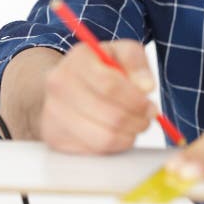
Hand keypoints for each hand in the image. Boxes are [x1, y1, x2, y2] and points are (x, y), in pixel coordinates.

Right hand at [39, 39, 157, 153]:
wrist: (65, 84)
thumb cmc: (99, 68)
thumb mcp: (120, 52)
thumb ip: (136, 61)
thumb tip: (146, 86)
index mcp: (78, 59)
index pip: (110, 86)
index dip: (136, 100)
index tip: (149, 105)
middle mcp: (59, 84)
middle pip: (110, 115)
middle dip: (137, 120)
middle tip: (147, 118)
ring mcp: (53, 112)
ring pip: (104, 138)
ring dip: (129, 136)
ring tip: (135, 126)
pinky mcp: (55, 137)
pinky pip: (94, 151)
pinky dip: (114, 146)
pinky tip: (117, 133)